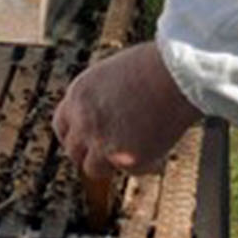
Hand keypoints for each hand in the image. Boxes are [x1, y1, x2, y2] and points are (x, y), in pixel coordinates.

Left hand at [54, 43, 200, 179]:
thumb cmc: (152, 67)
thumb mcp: (111, 76)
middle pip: (73, 151)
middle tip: (107, 152)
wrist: (176, 76)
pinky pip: (130, 170)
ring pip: (93, 169)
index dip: (74, 134)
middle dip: (88, 154)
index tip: (86, 140)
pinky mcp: (128, 161)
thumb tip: (102, 118)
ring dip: (110, 163)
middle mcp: (84, 122)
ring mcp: (103, 144)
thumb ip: (98, 100)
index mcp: (78, 95)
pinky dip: (143, 162)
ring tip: (134, 148)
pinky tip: (158, 143)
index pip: (62, 125)